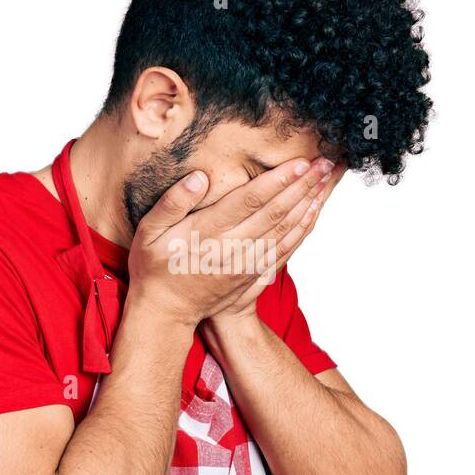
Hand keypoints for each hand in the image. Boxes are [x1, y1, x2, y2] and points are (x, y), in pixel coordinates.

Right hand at [127, 155, 334, 327]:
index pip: (249, 201)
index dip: (277, 181)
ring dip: (308, 203)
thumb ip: (173, 203)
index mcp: (207, 233)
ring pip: (285, 230)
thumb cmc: (156, 267)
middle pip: (275, 212)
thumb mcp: (148, 233)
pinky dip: (302, 229)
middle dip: (302, 185)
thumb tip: (199, 178)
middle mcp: (231, 248)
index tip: (299, 162)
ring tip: (326, 180)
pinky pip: (285, 249)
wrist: (167, 312)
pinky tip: (313, 210)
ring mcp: (246, 264)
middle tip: (323, 163)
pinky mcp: (254, 274)